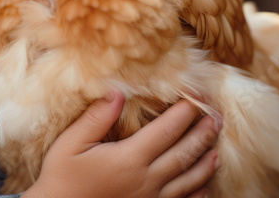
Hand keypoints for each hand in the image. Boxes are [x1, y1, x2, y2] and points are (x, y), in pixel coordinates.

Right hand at [25, 91, 220, 197]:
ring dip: (205, 163)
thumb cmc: (62, 177)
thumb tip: (117, 92)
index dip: (184, 112)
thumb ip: (96, 118)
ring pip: (188, 181)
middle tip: (217, 117)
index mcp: (129, 159)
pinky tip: (206, 187)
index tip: (196, 95)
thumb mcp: (70, 144)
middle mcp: (146, 180)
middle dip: (202, 133)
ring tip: (217, 149)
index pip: (166, 130)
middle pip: (183, 153)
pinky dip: (198, 194)